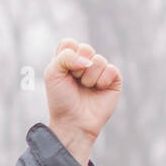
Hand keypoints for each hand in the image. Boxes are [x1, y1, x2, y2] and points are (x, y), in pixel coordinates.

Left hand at [44, 39, 121, 165]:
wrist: (73, 122)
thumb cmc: (61, 100)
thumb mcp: (52, 75)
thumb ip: (65, 56)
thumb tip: (88, 59)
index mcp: (68, 61)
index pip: (69, 43)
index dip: (66, 56)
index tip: (62, 72)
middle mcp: (84, 63)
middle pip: (85, 48)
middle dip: (77, 67)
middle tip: (74, 82)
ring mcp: (99, 70)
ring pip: (98, 60)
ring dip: (89, 77)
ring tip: (85, 89)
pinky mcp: (113, 79)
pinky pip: (111, 69)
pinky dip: (102, 81)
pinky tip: (98, 90)